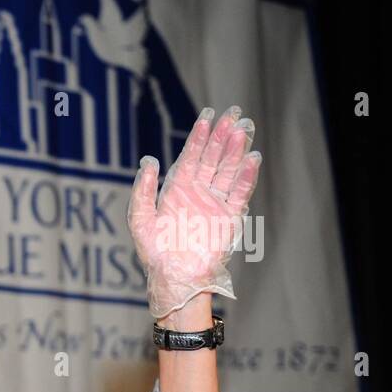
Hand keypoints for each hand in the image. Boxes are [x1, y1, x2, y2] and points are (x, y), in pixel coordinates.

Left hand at [128, 104, 261, 318]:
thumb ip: (142, 190)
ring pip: (228, 170)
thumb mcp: (140, 220)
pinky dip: (246, 177)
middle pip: (212, 158)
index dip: (199, 137)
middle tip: (232, 114)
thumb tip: (148, 161)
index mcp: (177, 190)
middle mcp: (198, 192)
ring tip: (243, 129)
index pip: (190, 157)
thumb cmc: (155, 253)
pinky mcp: (229, 218)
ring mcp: (214, 203)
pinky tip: (251, 159)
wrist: (175, 278)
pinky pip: (239, 193)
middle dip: (221, 136)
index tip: (207, 116)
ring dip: (235, 150)